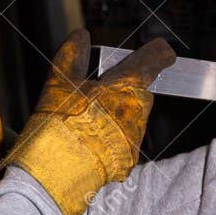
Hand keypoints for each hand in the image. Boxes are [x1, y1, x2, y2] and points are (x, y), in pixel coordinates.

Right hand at [3, 30, 175, 214]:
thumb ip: (72, 56)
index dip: (157, 53)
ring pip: (130, 119)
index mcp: (125, 89)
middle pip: (139, 93)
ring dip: (114, 115)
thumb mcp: (58, 83)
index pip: (153, 62)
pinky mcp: (126, 163)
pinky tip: (87, 142)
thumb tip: (80, 37)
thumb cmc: (58, 127)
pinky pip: (122, 143)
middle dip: (123, 90)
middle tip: (97, 91)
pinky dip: (109, 139)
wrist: (54, 178)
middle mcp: (137, 114)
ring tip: (85, 121)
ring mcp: (133, 142)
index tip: (160, 50)